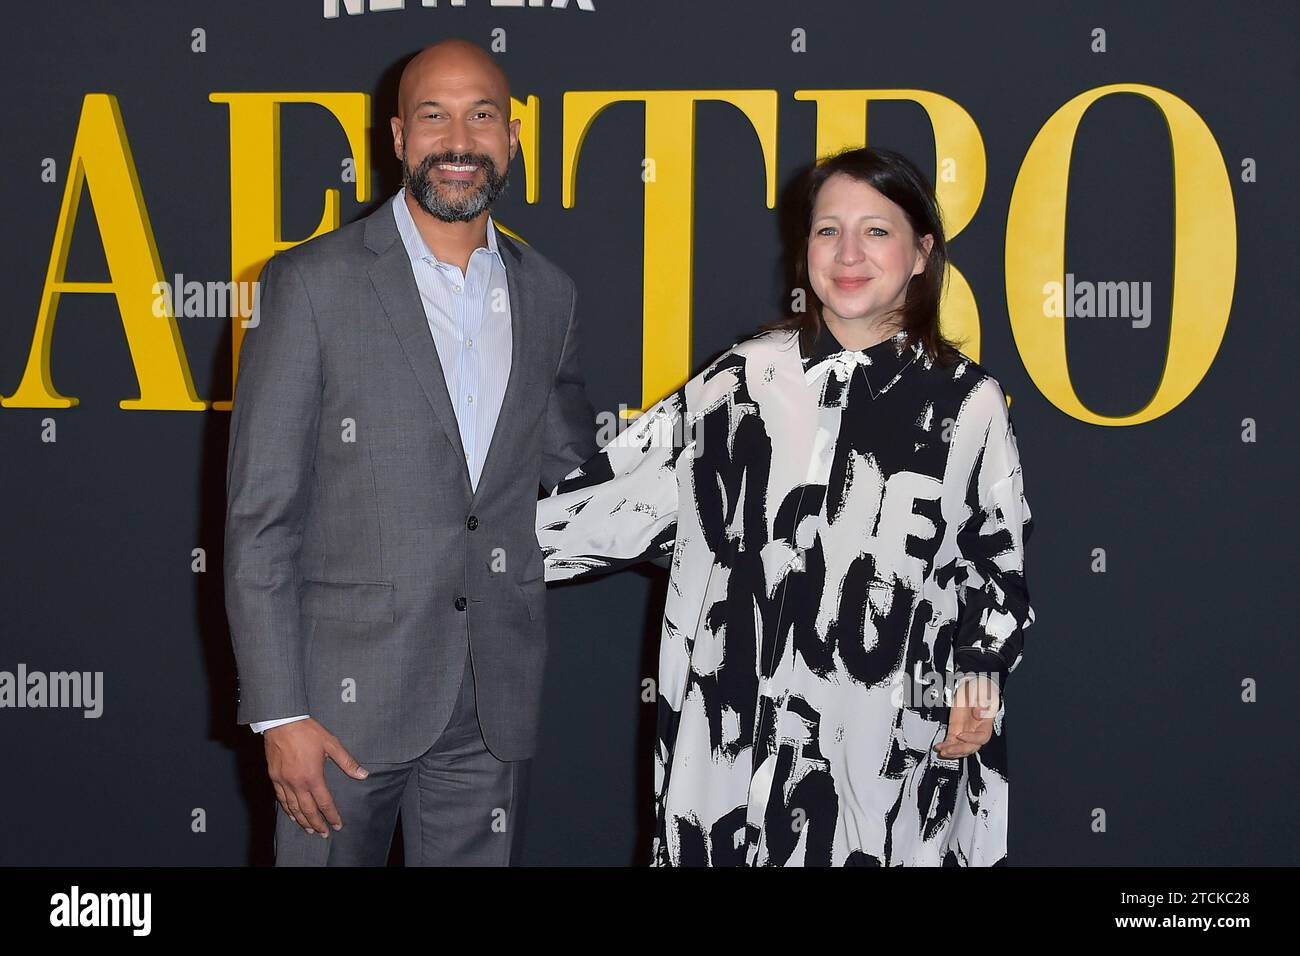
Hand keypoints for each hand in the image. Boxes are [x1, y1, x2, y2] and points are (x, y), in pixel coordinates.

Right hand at [264, 718, 367, 835]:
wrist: (282, 721)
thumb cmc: (308, 731)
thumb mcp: (331, 744)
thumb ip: (347, 762)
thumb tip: (362, 774)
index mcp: (313, 776)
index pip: (324, 803)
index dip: (332, 816)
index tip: (337, 825)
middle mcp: (297, 783)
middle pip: (308, 810)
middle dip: (317, 824)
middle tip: (324, 833)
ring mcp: (284, 781)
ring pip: (293, 808)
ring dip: (302, 820)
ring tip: (309, 829)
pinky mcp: (274, 777)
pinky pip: (281, 799)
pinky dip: (287, 809)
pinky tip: (292, 814)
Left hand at [933, 675, 999, 759]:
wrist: (970, 689)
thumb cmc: (979, 690)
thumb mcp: (982, 691)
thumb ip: (982, 701)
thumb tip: (978, 713)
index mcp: (986, 723)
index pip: (982, 737)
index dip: (972, 739)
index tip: (961, 735)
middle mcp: (976, 730)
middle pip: (971, 747)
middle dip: (959, 750)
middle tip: (949, 749)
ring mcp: (966, 732)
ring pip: (961, 748)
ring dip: (952, 752)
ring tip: (942, 751)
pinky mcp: (955, 731)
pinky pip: (951, 742)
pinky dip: (945, 746)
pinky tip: (938, 747)